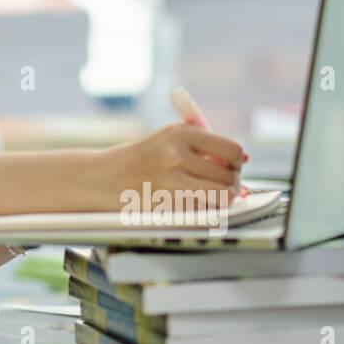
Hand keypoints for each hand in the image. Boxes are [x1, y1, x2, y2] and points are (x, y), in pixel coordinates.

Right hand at [88, 124, 244, 211]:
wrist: (101, 177)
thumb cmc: (139, 158)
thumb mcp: (167, 138)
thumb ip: (203, 143)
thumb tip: (243, 159)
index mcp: (181, 133)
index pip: (232, 150)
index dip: (235, 162)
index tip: (229, 167)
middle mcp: (177, 154)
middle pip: (229, 176)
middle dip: (230, 184)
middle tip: (218, 185)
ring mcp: (171, 181)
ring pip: (222, 196)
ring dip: (220, 199)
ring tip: (207, 196)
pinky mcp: (166, 205)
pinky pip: (204, 211)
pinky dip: (203, 210)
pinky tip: (187, 203)